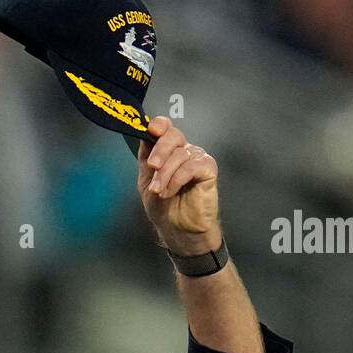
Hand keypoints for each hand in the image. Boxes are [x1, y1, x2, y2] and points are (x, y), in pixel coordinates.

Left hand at [137, 117, 221, 255]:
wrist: (177, 228)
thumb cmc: (163, 206)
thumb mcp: (146, 181)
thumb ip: (145, 158)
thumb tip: (144, 135)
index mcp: (168, 150)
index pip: (165, 128)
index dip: (159, 125)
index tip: (151, 130)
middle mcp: (184, 150)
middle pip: (173, 136)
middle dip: (160, 151)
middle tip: (153, 167)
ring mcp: (197, 158)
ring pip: (180, 155)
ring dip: (165, 174)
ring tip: (158, 191)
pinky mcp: (208, 169)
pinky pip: (191, 166)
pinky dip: (177, 179)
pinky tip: (169, 192)